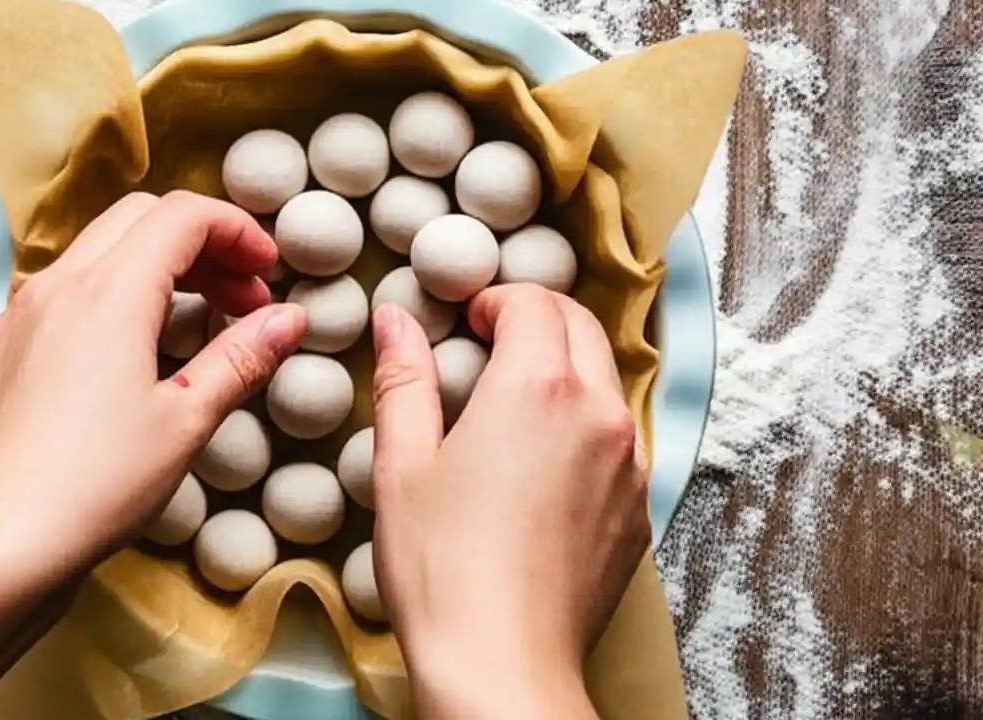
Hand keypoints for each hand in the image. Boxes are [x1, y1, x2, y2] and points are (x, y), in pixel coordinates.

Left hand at [0, 190, 306, 579]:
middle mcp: (52, 290)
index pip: (181, 216)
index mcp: (106, 292)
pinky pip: (59, 304)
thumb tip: (287, 320)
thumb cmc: (89, 490)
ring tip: (193, 331)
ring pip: (94, 259)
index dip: (237, 231)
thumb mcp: (185, 423)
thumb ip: (240, 360)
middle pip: (136, 222)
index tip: (268, 269)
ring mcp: (15, 322)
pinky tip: (128, 366)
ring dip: (154, 274)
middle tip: (241, 298)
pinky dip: (109, 307)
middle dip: (200, 246)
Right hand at [370, 284, 649, 717]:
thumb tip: (396, 321)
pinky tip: (543, 462)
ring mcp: (629, 463)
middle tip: (492, 340)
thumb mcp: (402, 466)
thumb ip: (404, 380)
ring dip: (566, 369)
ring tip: (514, 402)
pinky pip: (620, 438)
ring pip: (607, 381)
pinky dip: (586, 423)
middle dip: (538, 318)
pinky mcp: (638, 509)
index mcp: (539, 388)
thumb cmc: (442, 569)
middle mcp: (599, 413)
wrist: (503, 666)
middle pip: (581, 327)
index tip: (468, 319)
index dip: (497, 298)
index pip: (534, 303)